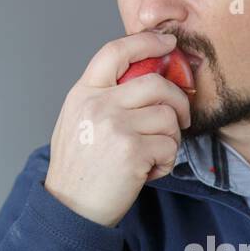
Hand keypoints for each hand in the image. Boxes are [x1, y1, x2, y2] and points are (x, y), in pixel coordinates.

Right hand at [44, 31, 191, 227]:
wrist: (70, 208)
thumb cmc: (80, 168)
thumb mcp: (79, 121)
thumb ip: (105, 98)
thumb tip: (148, 79)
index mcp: (84, 93)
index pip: (116, 51)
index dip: (146, 42)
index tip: (168, 43)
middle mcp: (98, 104)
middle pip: (156, 83)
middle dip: (178, 101)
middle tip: (180, 120)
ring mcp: (114, 126)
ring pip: (168, 117)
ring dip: (171, 139)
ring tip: (153, 155)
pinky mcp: (132, 150)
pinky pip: (170, 146)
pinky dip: (166, 163)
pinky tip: (148, 172)